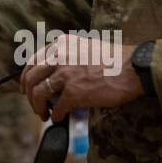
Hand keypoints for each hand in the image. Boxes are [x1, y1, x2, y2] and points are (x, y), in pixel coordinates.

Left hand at [19, 36, 143, 122]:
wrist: (134, 67)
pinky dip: (56, 115)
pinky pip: (57, 107)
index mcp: (62, 44)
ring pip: (38, 93)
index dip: (27, 76)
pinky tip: (60, 118)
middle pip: (31, 77)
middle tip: (33, 104)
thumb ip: (68, 56)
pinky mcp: (74, 92)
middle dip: (29, 94)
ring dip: (38, 107)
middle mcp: (59, 56)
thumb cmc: (115, 60)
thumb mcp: (85, 47)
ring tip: (43, 114)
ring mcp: (65, 74)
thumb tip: (57, 75)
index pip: (34, 60)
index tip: (27, 86)